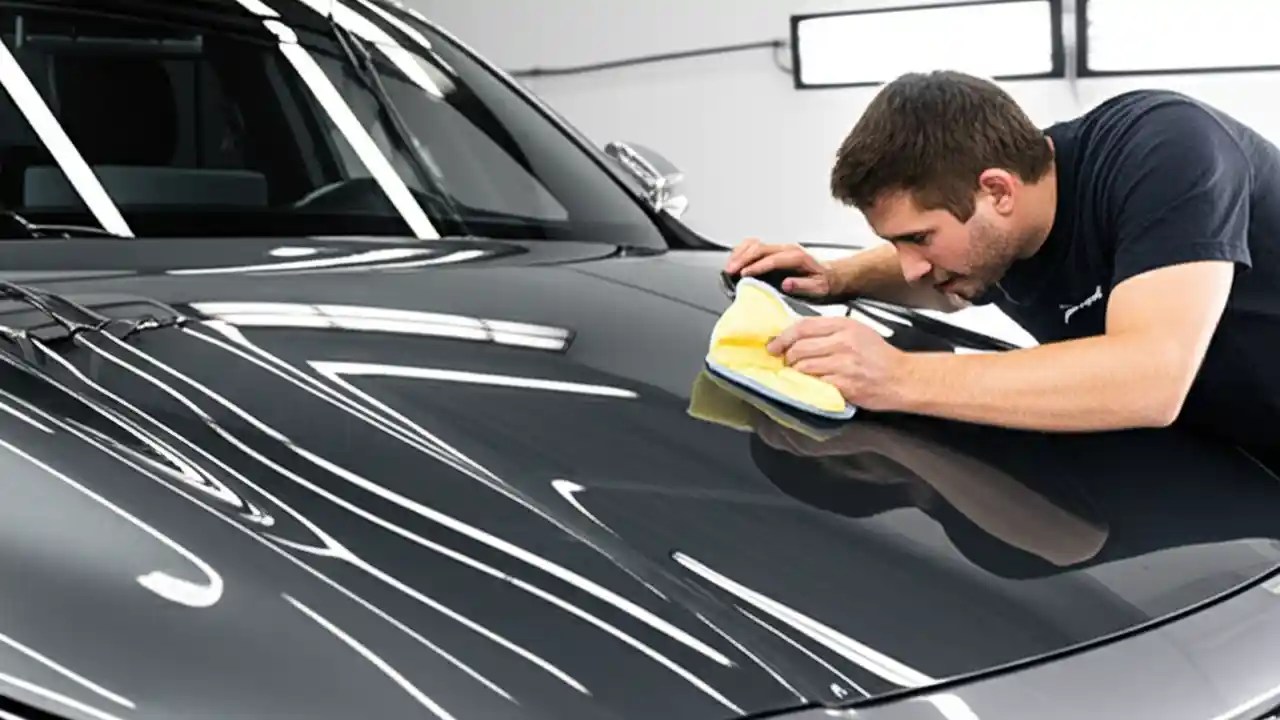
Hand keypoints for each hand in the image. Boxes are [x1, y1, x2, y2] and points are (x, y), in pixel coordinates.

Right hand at [724, 238, 837, 298]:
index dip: (756, 266)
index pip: (772, 259)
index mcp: (797, 257)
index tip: (744, 275)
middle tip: (731, 271)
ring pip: (754, 244)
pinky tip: (735, 262)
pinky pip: (753, 247)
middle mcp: (787, 249)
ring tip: (729, 267)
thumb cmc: (824, 284)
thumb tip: (786, 284)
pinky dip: (741, 252)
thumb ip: (803, 286)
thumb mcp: (819, 289)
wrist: (830, 276)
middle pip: (759, 248)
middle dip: (742, 259)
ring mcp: (779, 249)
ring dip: (739, 254)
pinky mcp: (773, 253)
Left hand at [767, 316, 904, 410]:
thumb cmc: (878, 356)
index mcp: (844, 325)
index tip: (773, 346)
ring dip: (796, 373)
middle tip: (787, 364)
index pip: (803, 326)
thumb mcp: (856, 332)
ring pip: (803, 366)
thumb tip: (795, 337)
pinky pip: (815, 383)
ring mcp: (844, 363)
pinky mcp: (845, 384)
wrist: (902, 378)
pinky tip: (812, 385)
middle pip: (799, 347)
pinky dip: (808, 385)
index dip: (782, 337)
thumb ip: (828, 332)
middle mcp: (843, 341)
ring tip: (800, 375)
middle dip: (787, 358)